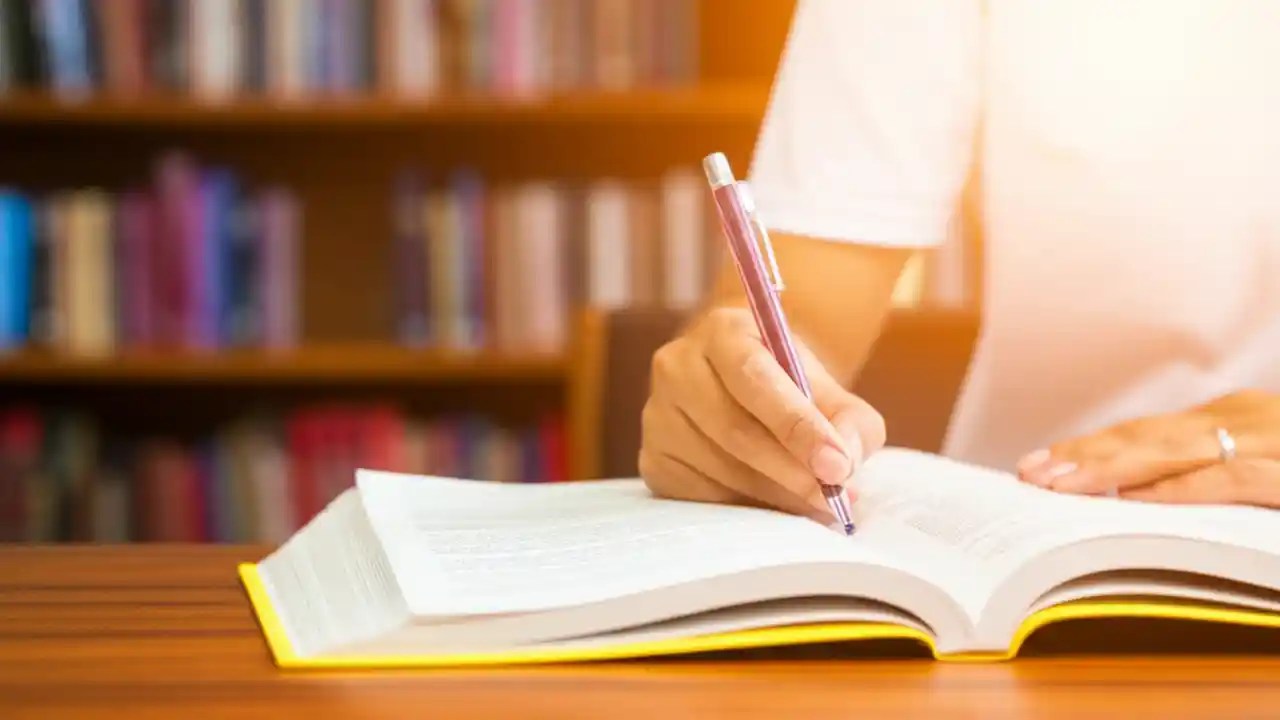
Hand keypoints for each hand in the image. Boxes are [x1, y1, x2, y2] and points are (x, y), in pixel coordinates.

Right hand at [638, 307, 885, 520]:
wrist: (745, 392)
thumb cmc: (789, 387)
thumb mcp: (829, 389)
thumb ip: (850, 421)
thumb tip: (844, 462)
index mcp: (722, 332)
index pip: (755, 378)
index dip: (798, 426)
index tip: (837, 466)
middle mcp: (677, 366)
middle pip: (734, 429)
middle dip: (792, 471)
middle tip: (835, 499)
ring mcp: (657, 415)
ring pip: (718, 468)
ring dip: (774, 496)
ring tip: (815, 506)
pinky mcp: (653, 458)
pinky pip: (700, 496)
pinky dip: (745, 509)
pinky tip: (775, 507)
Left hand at [1016, 390, 1279, 506]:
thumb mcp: (1261, 462)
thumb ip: (1206, 469)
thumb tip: (1138, 490)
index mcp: (1231, 419)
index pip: (1145, 433)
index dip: (1089, 447)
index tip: (1042, 462)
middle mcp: (1240, 421)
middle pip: (1145, 438)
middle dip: (1082, 455)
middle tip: (1029, 474)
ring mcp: (1265, 444)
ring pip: (1170, 453)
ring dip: (1108, 468)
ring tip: (1057, 484)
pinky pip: (1225, 480)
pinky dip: (1176, 488)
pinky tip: (1132, 499)